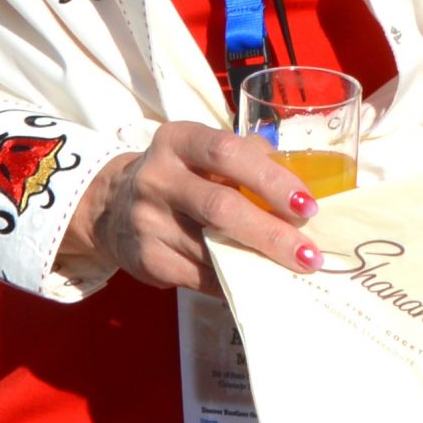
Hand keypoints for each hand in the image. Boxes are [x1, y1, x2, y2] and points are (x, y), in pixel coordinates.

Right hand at [56, 123, 319, 293]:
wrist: (113, 208)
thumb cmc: (180, 174)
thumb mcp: (203, 152)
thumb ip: (248, 158)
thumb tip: (300, 188)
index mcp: (178, 140)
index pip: (227, 152)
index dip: (271, 179)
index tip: (307, 205)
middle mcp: (157, 178)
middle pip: (221, 207)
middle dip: (271, 233)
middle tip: (309, 254)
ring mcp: (148, 222)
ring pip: (212, 248)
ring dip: (258, 262)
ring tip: (292, 271)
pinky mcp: (147, 260)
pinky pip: (200, 276)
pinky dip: (234, 281)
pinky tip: (258, 282)